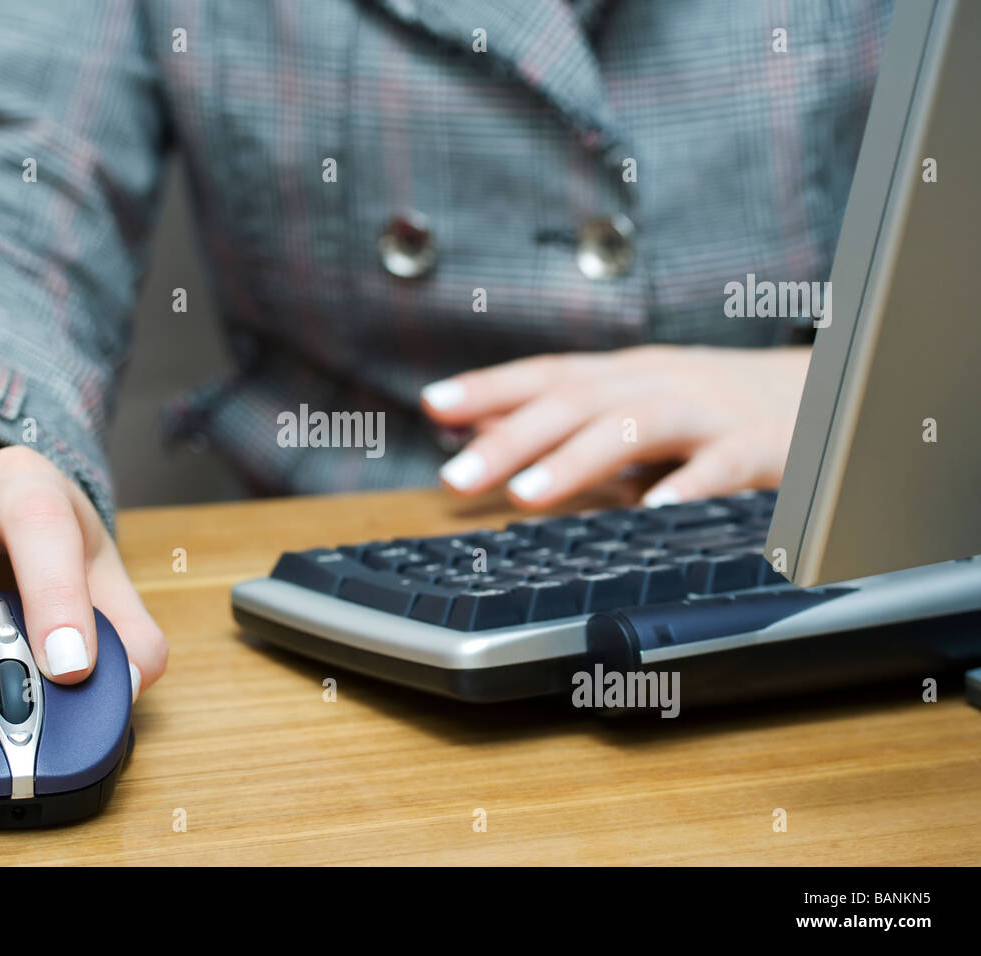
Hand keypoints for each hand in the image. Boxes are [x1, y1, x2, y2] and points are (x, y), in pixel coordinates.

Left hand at [421, 344, 809, 509]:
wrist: (835, 392)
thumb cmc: (716, 407)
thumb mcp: (634, 404)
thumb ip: (562, 419)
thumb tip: (480, 427)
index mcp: (627, 375)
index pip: (547, 373)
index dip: (490, 387)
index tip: (434, 405)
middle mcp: (660, 383)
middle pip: (576, 401)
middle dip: (510, 438)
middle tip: (455, 476)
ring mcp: (710, 410)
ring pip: (635, 426)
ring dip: (576, 459)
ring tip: (526, 494)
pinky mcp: (761, 445)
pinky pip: (722, 464)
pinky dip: (687, 485)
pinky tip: (652, 510)